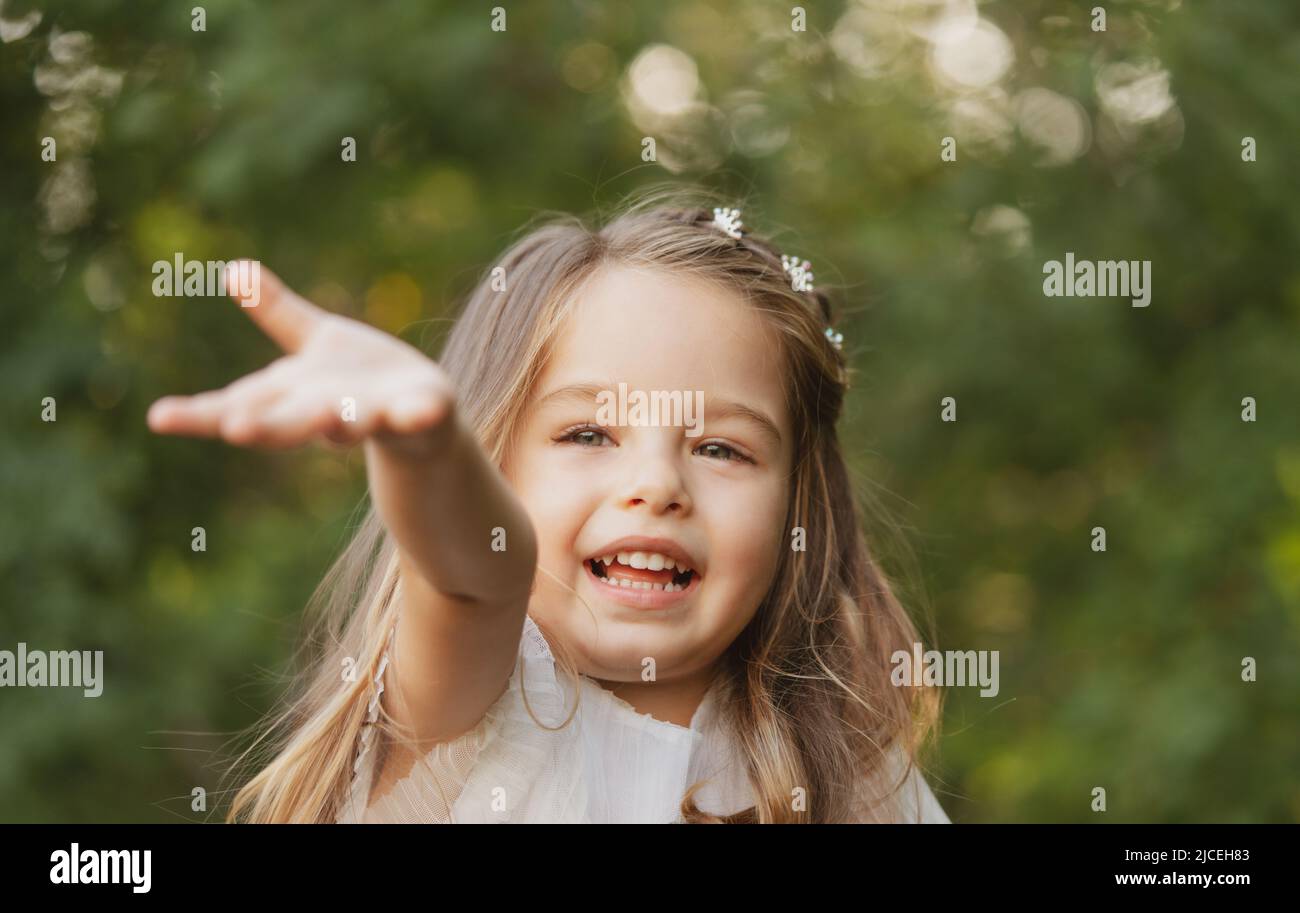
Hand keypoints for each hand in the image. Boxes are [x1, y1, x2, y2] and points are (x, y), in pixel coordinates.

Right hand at [146, 261, 456, 455]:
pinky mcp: (420, 413)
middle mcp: (328, 412)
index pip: (241, 404)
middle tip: (236, 428)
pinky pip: (418, 416)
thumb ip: (277, 311)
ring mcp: (375, 416)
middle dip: (266, 425)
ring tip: (332, 419)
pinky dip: (418, 415)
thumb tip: (233, 270)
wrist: (425, 411)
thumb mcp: (315, 341)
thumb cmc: (358, 379)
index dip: (199, 413)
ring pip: (352, 424)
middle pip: (289, 422)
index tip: (158, 418)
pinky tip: (420, 410)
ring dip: (338, 422)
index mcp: (295, 395)